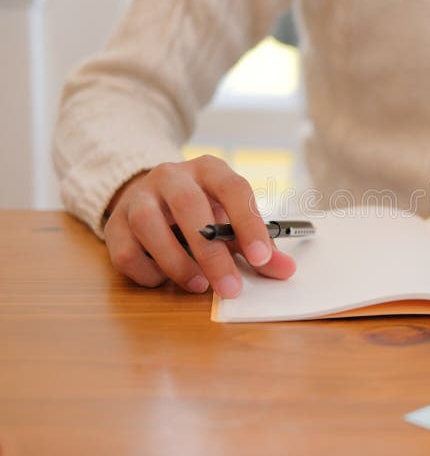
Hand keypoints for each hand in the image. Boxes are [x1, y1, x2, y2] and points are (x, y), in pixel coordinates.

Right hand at [103, 155, 295, 297]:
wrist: (150, 196)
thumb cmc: (202, 212)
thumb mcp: (232, 221)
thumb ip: (258, 245)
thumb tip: (286, 271)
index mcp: (209, 170)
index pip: (233, 188)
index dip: (249, 224)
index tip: (261, 259)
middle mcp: (172, 176)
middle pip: (189, 206)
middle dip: (212, 254)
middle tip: (230, 288)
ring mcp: (139, 197)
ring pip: (149, 226)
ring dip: (177, 263)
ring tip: (198, 285)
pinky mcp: (115, 223)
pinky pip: (126, 252)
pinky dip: (148, 272)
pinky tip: (164, 278)